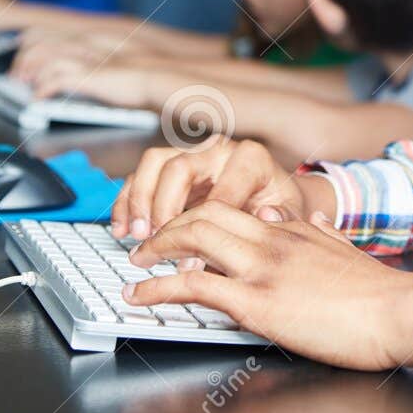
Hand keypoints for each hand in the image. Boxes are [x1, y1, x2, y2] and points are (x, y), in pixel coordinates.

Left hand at [10, 34, 151, 105]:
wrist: (154, 79)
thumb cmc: (136, 77)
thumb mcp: (108, 66)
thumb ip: (90, 66)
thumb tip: (73, 77)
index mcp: (85, 40)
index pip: (45, 32)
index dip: (27, 43)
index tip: (20, 55)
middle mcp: (82, 45)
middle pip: (38, 43)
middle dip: (22, 59)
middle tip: (16, 76)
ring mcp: (84, 59)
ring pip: (43, 58)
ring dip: (29, 72)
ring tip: (23, 86)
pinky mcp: (86, 76)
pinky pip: (55, 81)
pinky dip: (43, 90)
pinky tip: (39, 99)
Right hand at [112, 136, 334, 238]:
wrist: (278, 197)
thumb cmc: (281, 207)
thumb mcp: (290, 214)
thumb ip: (280, 219)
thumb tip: (262, 220)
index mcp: (250, 158)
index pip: (220, 191)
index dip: (203, 228)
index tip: (193, 262)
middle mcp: (219, 150)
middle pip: (179, 168)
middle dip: (162, 207)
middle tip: (153, 241)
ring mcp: (193, 155)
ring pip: (154, 163)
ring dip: (139, 200)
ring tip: (135, 234)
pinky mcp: (173, 166)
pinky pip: (141, 175)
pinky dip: (127, 201)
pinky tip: (121, 227)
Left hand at [124, 200, 412, 371]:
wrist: (399, 312)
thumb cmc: (379, 293)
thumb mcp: (345, 249)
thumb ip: (323, 232)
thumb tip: (314, 219)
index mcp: (290, 228)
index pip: (231, 207)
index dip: (196, 216)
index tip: (179, 230)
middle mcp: (271, 239)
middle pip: (203, 213)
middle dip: (166, 226)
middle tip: (145, 245)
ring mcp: (262, 268)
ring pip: (192, 238)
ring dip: (154, 248)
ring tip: (136, 266)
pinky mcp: (257, 302)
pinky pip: (193, 286)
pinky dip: (158, 289)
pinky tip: (140, 296)